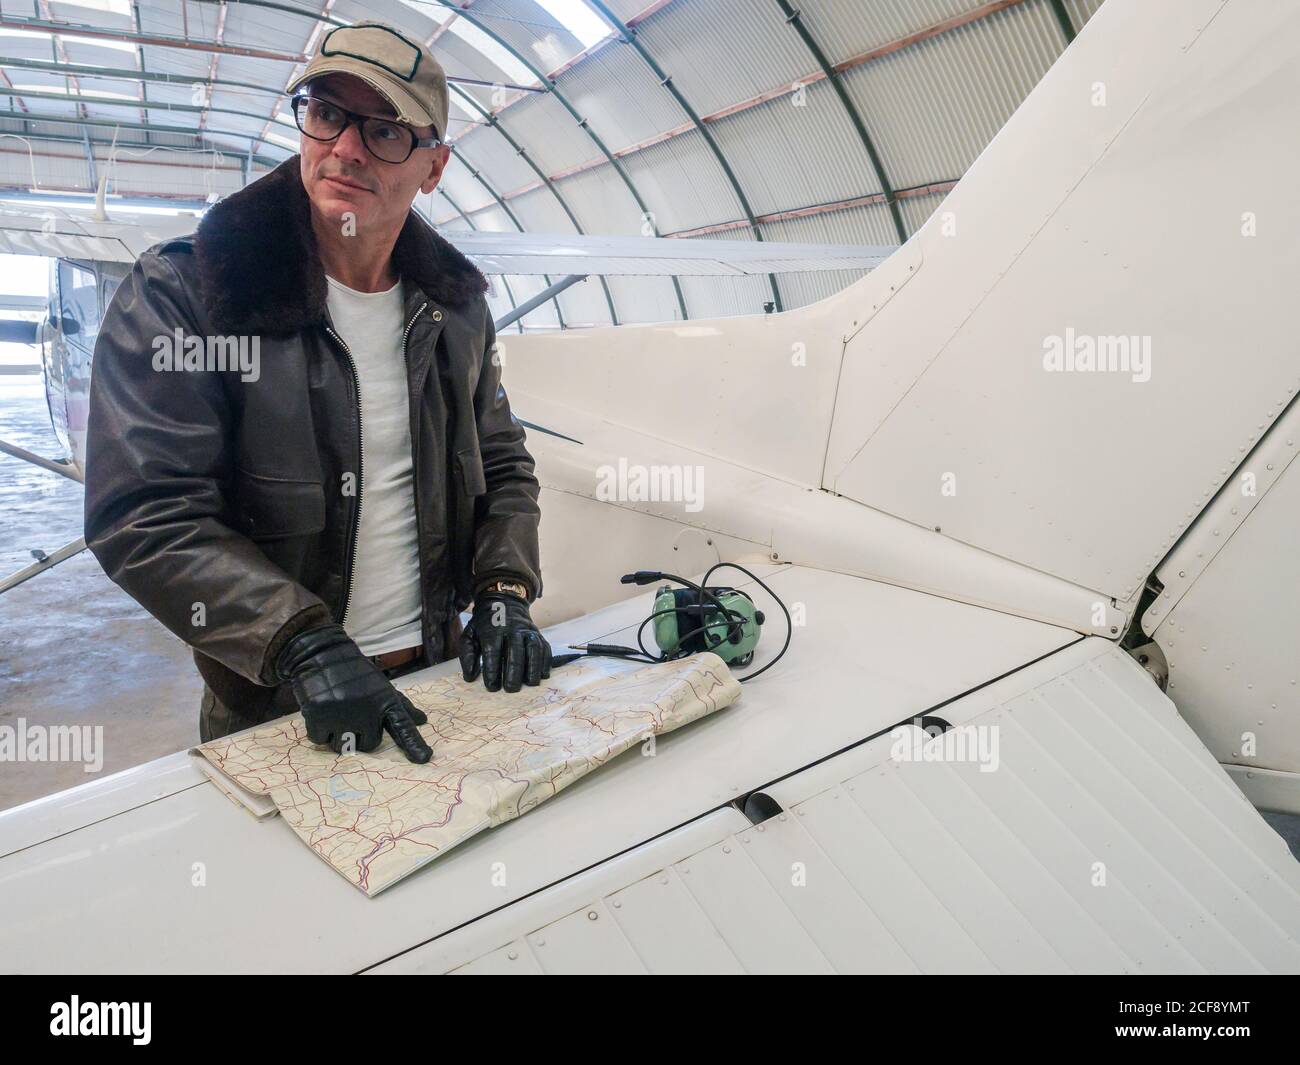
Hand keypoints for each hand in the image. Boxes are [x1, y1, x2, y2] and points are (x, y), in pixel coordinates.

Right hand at [276, 623, 432, 762]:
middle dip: (358, 737)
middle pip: (367, 745)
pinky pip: (319, 739)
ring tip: (334, 713)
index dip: (414, 744)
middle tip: (350, 717)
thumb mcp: (382, 687)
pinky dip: (317, 730)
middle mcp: (368, 711)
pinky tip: (319, 711)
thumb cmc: (356, 674)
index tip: (425, 758)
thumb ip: (402, 707)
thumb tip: (423, 720)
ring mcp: (343, 714)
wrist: (323, 655)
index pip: (403, 727)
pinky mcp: (319, 715)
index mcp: (386, 702)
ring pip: (341, 746)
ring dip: (336, 736)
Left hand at [459, 592, 551, 692]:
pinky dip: (545, 662)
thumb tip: (470, 677)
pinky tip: (542, 675)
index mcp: (492, 630)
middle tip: (511, 689)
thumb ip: (467, 655)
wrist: (504, 601)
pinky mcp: (538, 633)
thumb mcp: (470, 634)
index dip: (493, 670)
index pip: (493, 651)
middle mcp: (512, 629)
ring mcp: (527, 630)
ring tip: (531, 684)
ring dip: (533, 667)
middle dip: (514, 672)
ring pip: (534, 647)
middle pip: (515, 650)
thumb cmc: (485, 624)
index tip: (492, 686)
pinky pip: (545, 647)